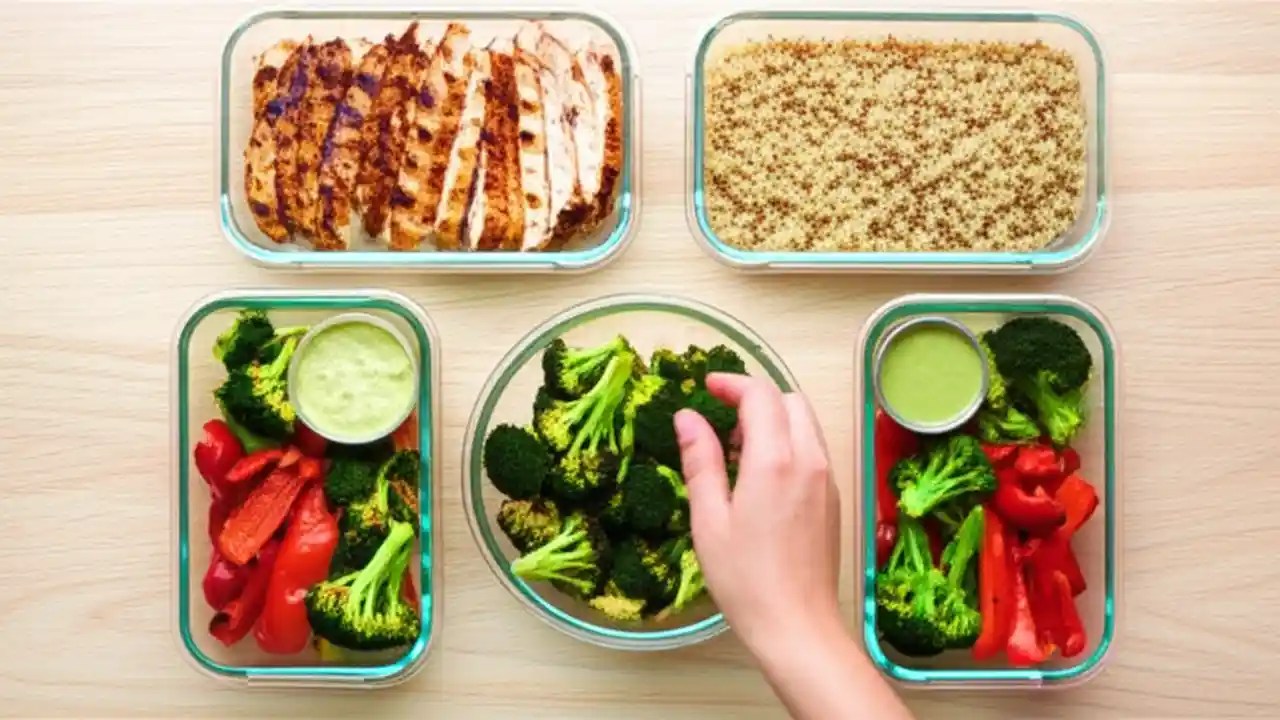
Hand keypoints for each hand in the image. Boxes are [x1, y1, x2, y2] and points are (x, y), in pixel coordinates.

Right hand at [675, 373, 842, 653]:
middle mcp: (810, 461)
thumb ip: (701, 461)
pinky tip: (761, 477)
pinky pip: (813, 451)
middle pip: (791, 401)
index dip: (732, 383)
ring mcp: (827, 480)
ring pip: (806, 424)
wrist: (798, 627)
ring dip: (774, 420)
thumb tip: (688, 417)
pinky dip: (788, 444)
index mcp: (776, 461)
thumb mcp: (710, 519)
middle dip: (756, 397)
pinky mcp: (834, 500)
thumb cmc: (745, 580)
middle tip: (721, 418)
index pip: (761, 396)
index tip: (706, 388)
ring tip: (738, 450)